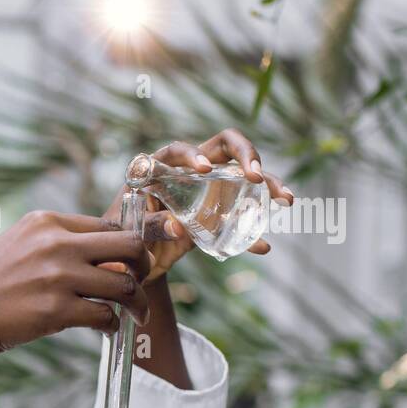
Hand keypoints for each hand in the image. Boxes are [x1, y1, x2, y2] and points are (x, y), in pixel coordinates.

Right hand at [0, 211, 155, 360]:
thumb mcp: (19, 246)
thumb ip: (57, 244)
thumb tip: (104, 259)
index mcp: (46, 222)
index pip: (107, 226)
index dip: (125, 246)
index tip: (130, 263)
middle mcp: (55, 244)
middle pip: (128, 245)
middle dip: (144, 264)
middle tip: (143, 282)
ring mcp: (57, 277)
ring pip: (124, 285)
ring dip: (137, 303)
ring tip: (136, 315)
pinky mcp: (56, 310)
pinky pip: (105, 315)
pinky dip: (112, 325)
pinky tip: (107, 329)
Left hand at [101, 128, 294, 281]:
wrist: (128, 260)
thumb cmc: (120, 235)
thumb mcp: (127, 232)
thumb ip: (148, 225)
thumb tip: (178, 226)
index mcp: (157, 168)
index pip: (177, 150)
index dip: (192, 155)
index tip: (205, 169)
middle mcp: (187, 172)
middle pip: (224, 148)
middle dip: (247, 154)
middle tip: (257, 175)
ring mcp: (206, 191)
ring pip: (243, 178)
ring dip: (268, 185)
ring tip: (286, 199)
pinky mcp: (215, 216)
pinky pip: (239, 219)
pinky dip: (252, 233)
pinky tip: (263, 246)